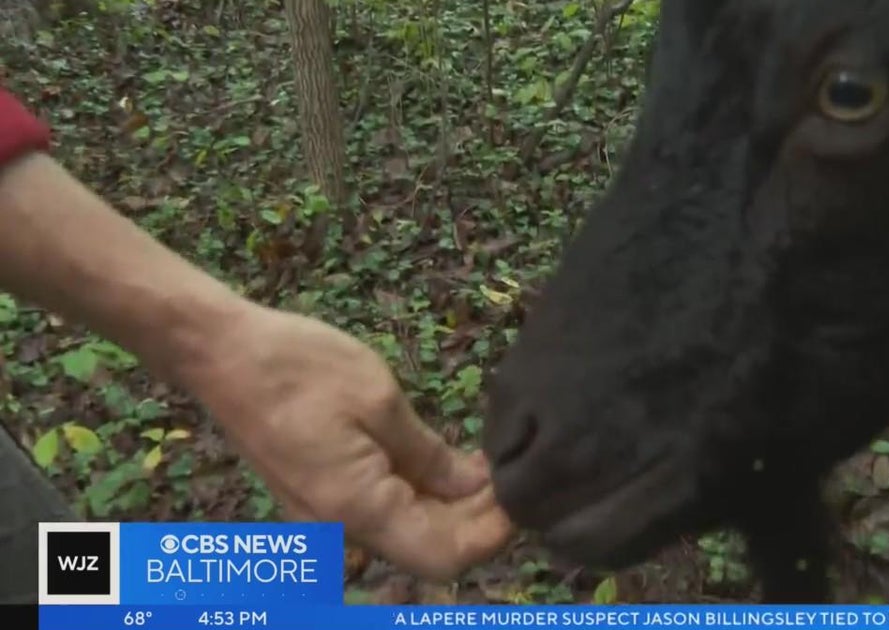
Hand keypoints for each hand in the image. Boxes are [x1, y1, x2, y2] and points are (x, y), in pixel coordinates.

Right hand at [185, 303, 513, 580]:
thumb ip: (431, 455)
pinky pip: (382, 514)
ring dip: (452, 508)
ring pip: (407, 534)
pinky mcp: (320, 497)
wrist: (219, 353)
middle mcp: (339, 529)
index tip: (522, 494)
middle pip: (428, 550)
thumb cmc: (298, 367)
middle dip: (478, 520)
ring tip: (488, 464)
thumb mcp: (379, 400)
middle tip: (513, 472)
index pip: (444, 558)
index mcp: (356, 510)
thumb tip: (476, 487)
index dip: (491, 534)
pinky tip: (447, 463)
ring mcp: (326, 517)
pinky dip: (421, 496)